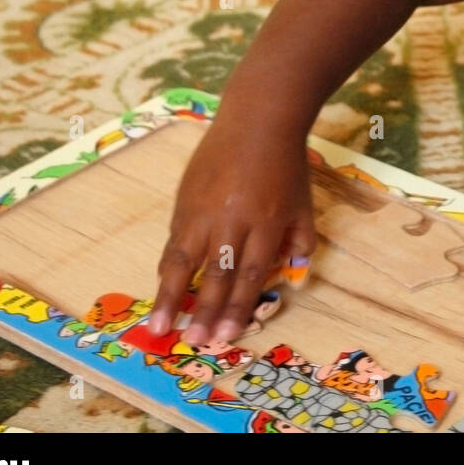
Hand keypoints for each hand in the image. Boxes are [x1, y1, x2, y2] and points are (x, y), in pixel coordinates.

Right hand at [149, 112, 315, 343]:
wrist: (256, 121)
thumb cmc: (285, 164)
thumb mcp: (303, 204)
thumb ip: (300, 240)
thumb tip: (292, 273)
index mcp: (264, 224)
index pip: (250, 275)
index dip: (238, 308)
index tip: (227, 336)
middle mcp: (231, 221)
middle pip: (217, 275)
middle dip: (206, 313)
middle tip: (194, 343)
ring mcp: (203, 210)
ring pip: (184, 261)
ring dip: (171, 297)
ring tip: (160, 327)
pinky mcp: (184, 200)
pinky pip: (174, 240)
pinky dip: (168, 267)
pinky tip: (162, 287)